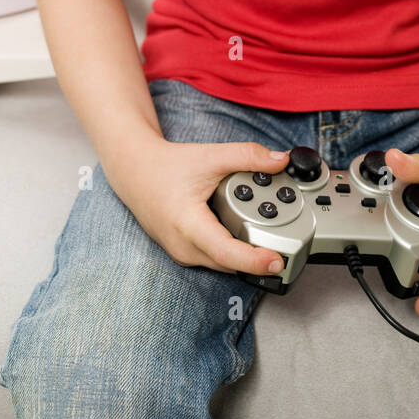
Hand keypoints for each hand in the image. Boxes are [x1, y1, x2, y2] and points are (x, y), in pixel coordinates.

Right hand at [106, 137, 290, 279]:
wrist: (135, 171)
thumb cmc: (167, 166)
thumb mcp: (210, 156)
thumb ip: (247, 156)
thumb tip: (280, 160)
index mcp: (188, 225)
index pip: (226, 253)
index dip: (254, 261)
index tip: (276, 261)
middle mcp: (184, 247)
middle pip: (231, 262)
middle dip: (257, 253)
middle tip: (283, 237)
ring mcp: (182, 254)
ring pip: (224, 262)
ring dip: (245, 251)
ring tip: (263, 227)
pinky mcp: (184, 253)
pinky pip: (215, 258)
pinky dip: (231, 247)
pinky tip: (241, 229)